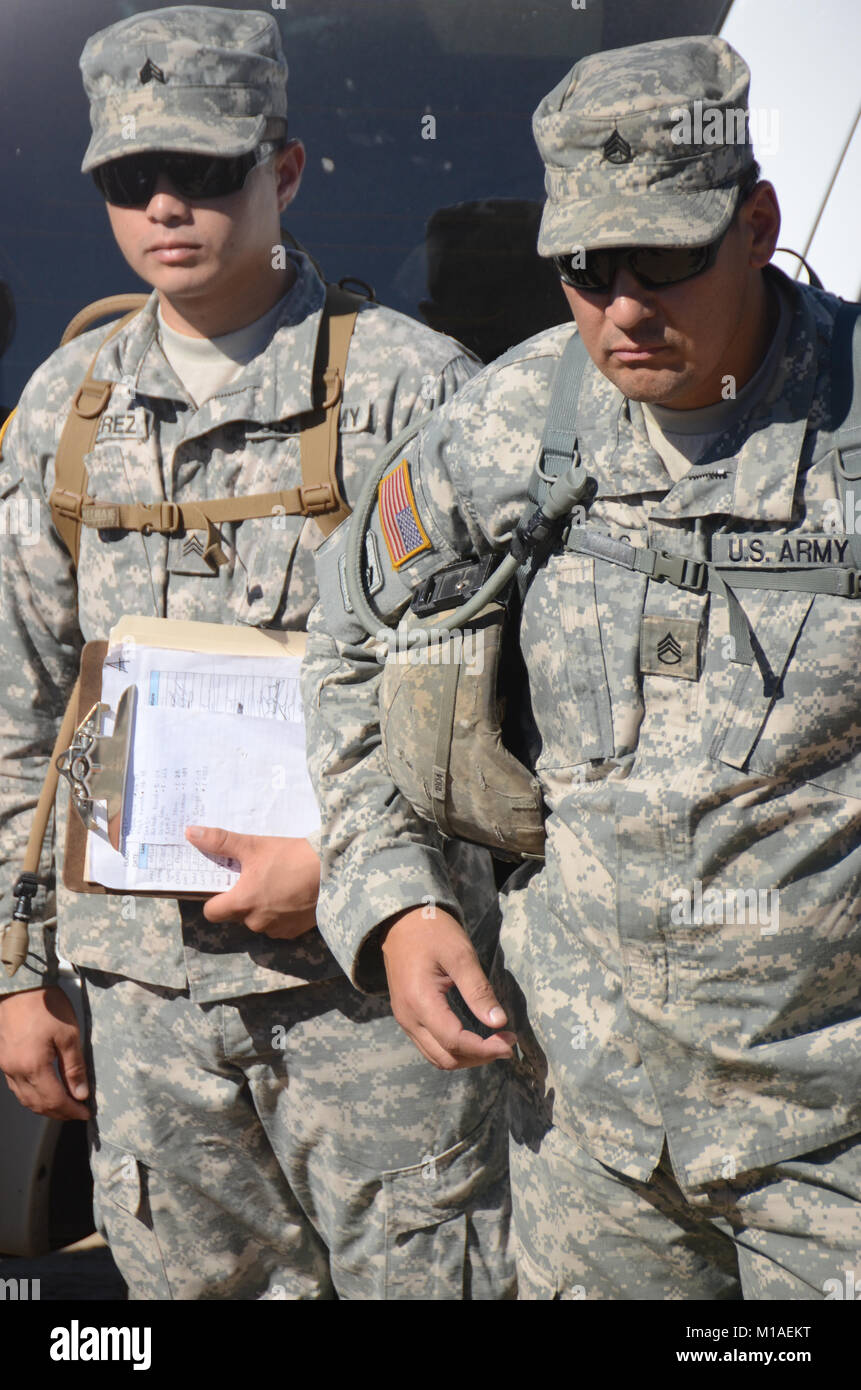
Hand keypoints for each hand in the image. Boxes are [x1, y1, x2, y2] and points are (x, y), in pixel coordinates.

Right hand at [0, 986, 89, 1119]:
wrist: (20, 987)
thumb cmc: (46, 1006)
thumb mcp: (68, 1034)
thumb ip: (74, 1067)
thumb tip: (80, 1094)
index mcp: (33, 1067)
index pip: (54, 1100)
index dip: (71, 1110)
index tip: (86, 1113)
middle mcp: (16, 1071)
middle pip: (37, 1104)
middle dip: (59, 1112)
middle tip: (77, 1112)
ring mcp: (6, 1066)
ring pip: (25, 1098)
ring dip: (44, 1106)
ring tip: (64, 1105)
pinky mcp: (3, 1059)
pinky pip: (17, 1087)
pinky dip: (32, 1095)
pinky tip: (44, 1091)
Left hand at [185, 827, 319, 938]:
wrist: (334, 870)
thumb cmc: (290, 856)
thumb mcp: (254, 845)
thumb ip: (220, 841)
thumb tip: (190, 833)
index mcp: (242, 903)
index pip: (211, 912)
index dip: (214, 899)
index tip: (225, 885)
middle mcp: (256, 922)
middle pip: (237, 915)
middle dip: (243, 900)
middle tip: (256, 878)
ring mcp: (277, 930)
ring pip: (259, 921)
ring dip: (263, 908)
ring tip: (278, 885)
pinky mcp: (295, 932)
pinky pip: (279, 926)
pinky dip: (281, 914)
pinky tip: (292, 896)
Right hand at [381, 907, 515, 1069]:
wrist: (401, 921)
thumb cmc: (432, 932)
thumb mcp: (460, 955)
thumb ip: (478, 990)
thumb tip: (499, 1022)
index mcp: (420, 1001)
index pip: (454, 1041)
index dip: (484, 1048)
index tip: (510, 1041)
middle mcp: (408, 1018)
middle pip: (445, 1058)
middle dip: (479, 1057)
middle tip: (507, 1042)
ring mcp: (405, 1020)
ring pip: (437, 1057)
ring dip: (467, 1057)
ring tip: (493, 1043)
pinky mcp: (408, 1017)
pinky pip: (430, 1046)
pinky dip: (454, 1049)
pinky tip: (474, 1037)